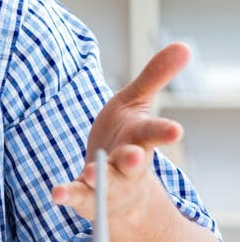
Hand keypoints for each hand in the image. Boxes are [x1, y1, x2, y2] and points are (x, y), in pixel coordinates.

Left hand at [51, 43, 189, 221]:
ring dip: (100, 178)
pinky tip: (56, 194)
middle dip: (133, 159)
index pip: (154, 134)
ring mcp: (108, 183)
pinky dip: (67, 194)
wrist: (120, 191)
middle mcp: (127, 165)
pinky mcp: (86, 196)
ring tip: (91, 174)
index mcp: (140, 140)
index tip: (176, 130)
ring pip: (106, 182)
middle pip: (132, 162)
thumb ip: (156, 76)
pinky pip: (77, 195)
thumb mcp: (137, 103)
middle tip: (134, 155)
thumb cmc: (128, 137)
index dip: (164, 132)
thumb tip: (184, 46)